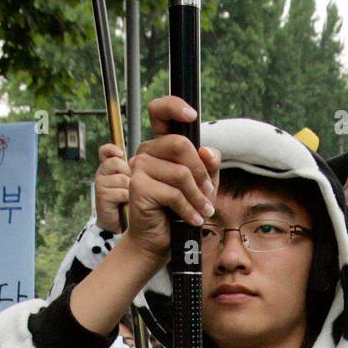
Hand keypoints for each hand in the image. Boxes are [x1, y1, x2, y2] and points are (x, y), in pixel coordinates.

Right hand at [94, 143, 131, 234]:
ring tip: (131, 198)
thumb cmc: (133, 202)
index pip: (105, 151)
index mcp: (110, 167)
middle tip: (133, 187)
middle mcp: (103, 173)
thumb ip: (137, 170)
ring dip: (132, 189)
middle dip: (130, 174)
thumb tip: (146, 158)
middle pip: (117, 163)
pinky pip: (122, 192)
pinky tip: (128, 204)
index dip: (111, 149)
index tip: (120, 153)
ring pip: (122, 178)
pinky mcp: (101, 196)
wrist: (123, 226)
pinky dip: (129, 199)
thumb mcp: (136, 184)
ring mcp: (101, 184)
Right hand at [123, 96, 221, 262]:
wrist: (159, 242)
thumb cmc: (180, 213)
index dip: (173, 106)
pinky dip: (189, 209)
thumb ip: (209, 166)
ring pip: (181, 173)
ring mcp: (139, 168)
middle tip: (208, 195)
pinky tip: (192, 220)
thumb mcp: (202, 186)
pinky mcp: (138, 186)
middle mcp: (147, 152)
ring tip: (203, 212)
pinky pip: (174, 193)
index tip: (192, 115)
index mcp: (161, 147)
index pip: (159, 113)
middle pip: (181, 145)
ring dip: (198, 197)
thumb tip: (208, 151)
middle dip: (202, 174)